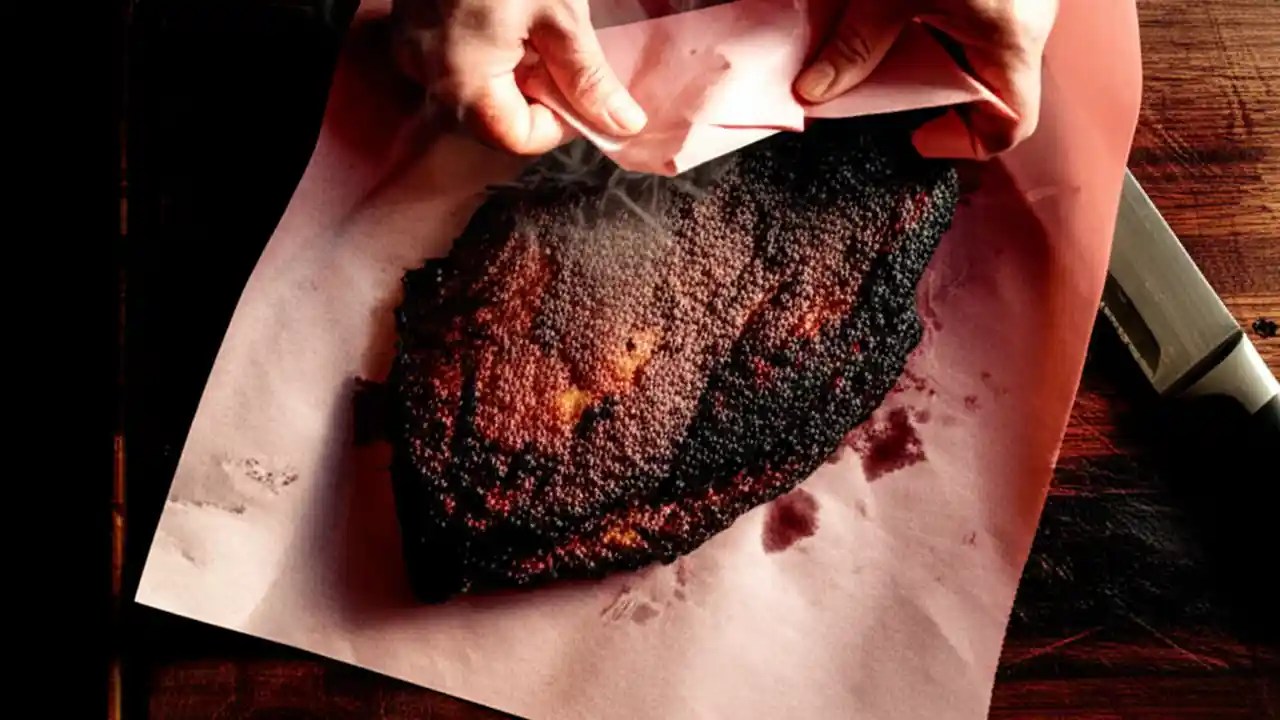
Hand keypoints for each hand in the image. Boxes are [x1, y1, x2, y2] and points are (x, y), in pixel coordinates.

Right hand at [393, 0, 647, 154]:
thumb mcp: (561, 15)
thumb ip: (589, 78)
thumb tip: (622, 125)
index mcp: (462, 82)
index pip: (517, 138)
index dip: (561, 123)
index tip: (586, 92)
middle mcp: (426, 74)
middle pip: (493, 118)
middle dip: (539, 96)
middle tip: (566, 54)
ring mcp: (411, 48)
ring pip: (475, 89)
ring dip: (516, 72)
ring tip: (538, 28)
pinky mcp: (410, 23)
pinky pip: (454, 59)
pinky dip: (489, 49)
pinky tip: (509, 14)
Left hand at [794, 0, 1057, 156]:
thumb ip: (854, 43)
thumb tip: (814, 90)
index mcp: (1009, 41)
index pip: (1007, 124)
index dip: (964, 143)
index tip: (918, 135)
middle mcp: (1023, 25)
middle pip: (983, 86)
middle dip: (929, 90)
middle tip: (882, 83)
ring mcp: (1017, 0)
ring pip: (972, 48)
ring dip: (925, 52)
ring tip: (881, 38)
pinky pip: (969, 15)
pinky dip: (929, 20)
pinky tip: (895, 7)